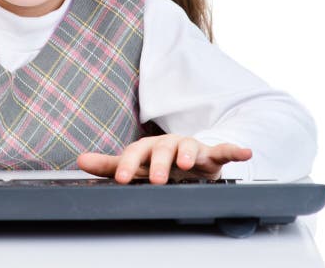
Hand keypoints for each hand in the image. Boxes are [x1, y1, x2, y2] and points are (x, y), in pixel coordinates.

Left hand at [77, 134, 251, 183]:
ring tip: (186, 162)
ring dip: (187, 153)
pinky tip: (245, 153)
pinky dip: (234, 150)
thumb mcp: (135, 164)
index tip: (121, 179)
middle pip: (162, 150)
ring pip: (188, 147)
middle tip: (155, 179)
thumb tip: (79, 161)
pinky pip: (223, 150)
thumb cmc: (158, 162)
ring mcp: (190, 147)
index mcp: (148, 148)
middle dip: (159, 163)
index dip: (127, 165)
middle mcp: (168, 144)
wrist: (188, 158)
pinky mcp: (211, 153)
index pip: (134, 154)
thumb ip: (109, 164)